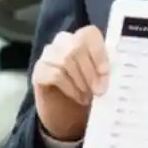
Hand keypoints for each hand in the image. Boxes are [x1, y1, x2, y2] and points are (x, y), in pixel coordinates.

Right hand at [32, 25, 108, 140]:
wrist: (66, 113)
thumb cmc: (87, 91)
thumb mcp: (100, 80)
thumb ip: (105, 73)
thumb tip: (108, 76)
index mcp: (82, 39)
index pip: (89, 34)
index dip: (99, 52)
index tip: (106, 73)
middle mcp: (63, 42)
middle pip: (76, 47)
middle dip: (91, 71)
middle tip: (100, 90)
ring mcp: (48, 55)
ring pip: (65, 60)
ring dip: (81, 81)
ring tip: (88, 96)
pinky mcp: (39, 71)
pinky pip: (55, 74)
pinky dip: (70, 88)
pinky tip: (78, 97)